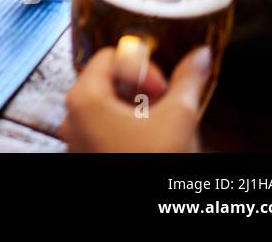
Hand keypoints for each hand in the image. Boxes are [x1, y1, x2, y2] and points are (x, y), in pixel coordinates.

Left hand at [59, 46, 210, 151]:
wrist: (147, 215)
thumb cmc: (154, 160)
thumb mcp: (178, 117)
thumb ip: (187, 80)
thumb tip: (200, 55)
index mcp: (84, 98)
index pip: (110, 57)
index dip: (142, 67)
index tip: (163, 89)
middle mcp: (71, 116)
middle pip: (106, 81)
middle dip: (141, 88)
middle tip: (165, 104)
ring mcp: (76, 138)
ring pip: (106, 106)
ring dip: (136, 108)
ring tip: (159, 124)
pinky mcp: (85, 155)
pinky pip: (102, 129)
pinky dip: (126, 127)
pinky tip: (149, 141)